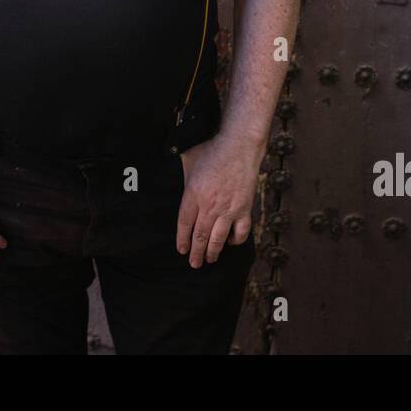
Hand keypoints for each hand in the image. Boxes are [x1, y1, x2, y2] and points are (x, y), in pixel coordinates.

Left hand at [175, 135, 260, 267]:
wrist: (239, 147)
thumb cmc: (212, 151)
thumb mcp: (188, 160)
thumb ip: (180, 173)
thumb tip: (166, 173)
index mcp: (193, 195)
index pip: (184, 224)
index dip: (182, 240)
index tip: (182, 250)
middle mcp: (209, 206)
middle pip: (200, 235)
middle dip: (196, 253)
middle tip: (194, 264)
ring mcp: (228, 209)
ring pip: (218, 238)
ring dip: (213, 252)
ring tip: (209, 259)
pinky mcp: (244, 208)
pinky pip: (241, 231)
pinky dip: (236, 240)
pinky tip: (231, 243)